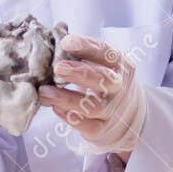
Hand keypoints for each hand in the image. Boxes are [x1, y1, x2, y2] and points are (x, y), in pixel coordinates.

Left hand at [38, 33, 146, 155]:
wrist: (127, 116)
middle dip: (80, 73)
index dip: (88, 47)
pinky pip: (86, 125)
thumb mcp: (103, 65)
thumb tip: (52, 42)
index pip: (108, 53)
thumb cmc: (105, 82)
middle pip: (104, 80)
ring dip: (67, 98)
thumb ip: (82, 54)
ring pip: (92, 106)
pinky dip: (69, 116)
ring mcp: (113, 111)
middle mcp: (121, 88)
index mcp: (122, 66)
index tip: (66, 42)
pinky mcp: (102, 130)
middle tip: (57, 68)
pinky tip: (55, 107)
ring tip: (44, 91)